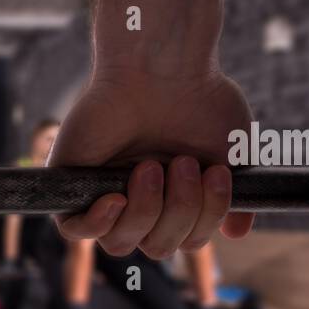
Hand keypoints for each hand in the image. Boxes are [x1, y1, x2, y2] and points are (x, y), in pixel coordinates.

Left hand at [49, 67, 255, 257]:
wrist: (161, 61)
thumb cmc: (199, 98)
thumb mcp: (232, 151)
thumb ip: (235, 196)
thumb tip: (236, 233)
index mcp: (175, 202)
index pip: (187, 241)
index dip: (204, 219)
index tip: (215, 174)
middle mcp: (141, 204)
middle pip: (156, 247)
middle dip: (177, 211)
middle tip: (181, 163)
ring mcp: (105, 196)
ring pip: (119, 243)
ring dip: (144, 211)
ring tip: (150, 166)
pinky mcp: (73, 185)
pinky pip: (75, 230)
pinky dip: (96, 224)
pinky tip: (115, 200)